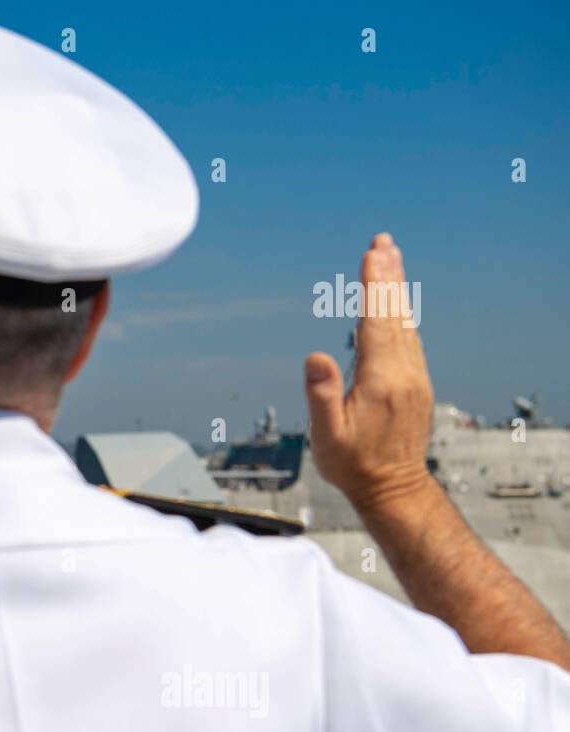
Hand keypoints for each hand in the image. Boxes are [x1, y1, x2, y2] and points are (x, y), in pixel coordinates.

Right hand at [304, 233, 435, 512]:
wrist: (393, 489)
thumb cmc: (353, 465)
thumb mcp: (328, 436)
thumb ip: (322, 395)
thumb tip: (315, 356)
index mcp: (381, 381)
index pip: (376, 322)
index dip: (373, 285)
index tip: (372, 253)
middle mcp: (404, 374)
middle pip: (395, 314)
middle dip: (388, 276)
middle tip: (383, 241)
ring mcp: (415, 378)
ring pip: (406, 323)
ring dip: (396, 290)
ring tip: (389, 259)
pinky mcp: (416, 384)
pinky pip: (410, 338)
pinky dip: (401, 313)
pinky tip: (395, 303)